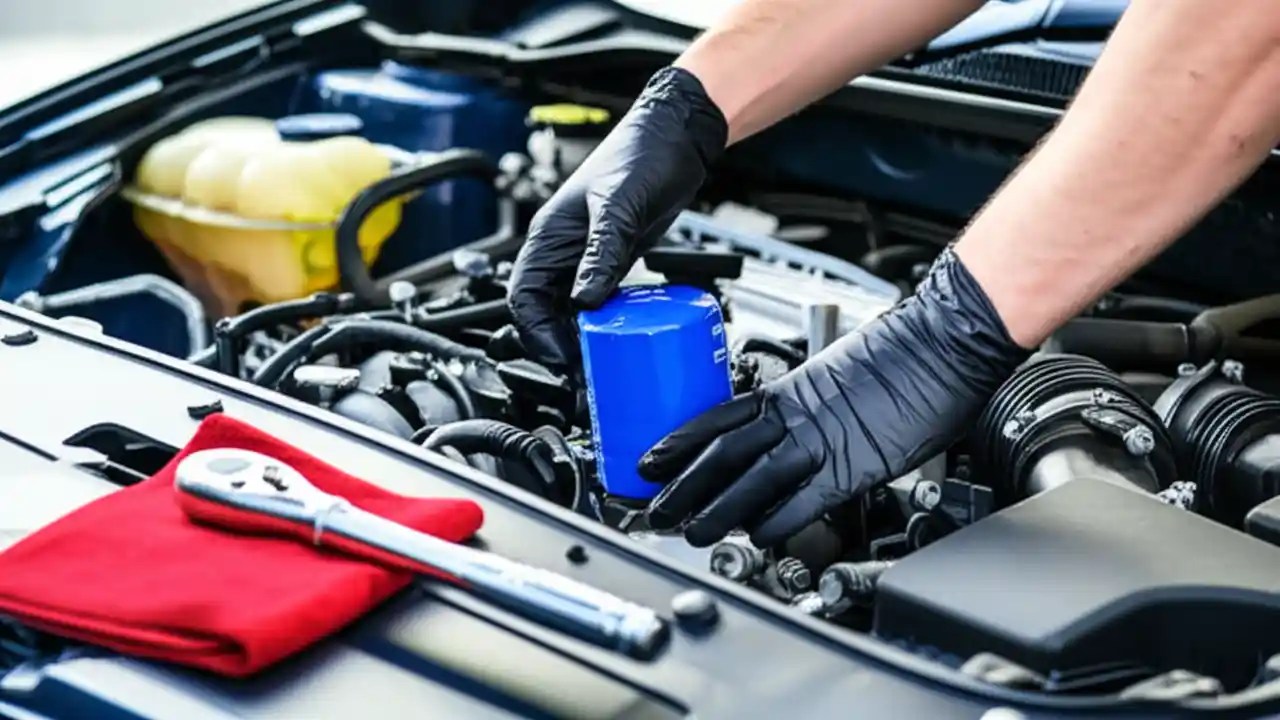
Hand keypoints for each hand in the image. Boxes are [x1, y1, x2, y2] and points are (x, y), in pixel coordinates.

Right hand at [507, 66, 727, 367]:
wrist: (676, 138)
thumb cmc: (641, 155)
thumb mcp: (618, 207)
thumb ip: (601, 254)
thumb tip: (585, 300)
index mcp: (548, 235)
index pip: (524, 296)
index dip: (537, 332)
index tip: (562, 354)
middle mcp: (561, 250)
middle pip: (543, 310)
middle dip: (557, 342)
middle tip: (583, 367)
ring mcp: (586, 257)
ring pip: (569, 310)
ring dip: (580, 336)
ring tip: (599, 360)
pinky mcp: (613, 260)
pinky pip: (599, 301)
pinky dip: (604, 322)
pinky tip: (619, 334)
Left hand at [639, 248, 1029, 547]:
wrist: (946, 339)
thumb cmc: (902, 349)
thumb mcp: (835, 371)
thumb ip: (805, 401)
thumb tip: (785, 421)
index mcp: (790, 389)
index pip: (717, 417)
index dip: (678, 440)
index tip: (649, 459)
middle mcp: (797, 415)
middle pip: (721, 453)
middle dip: (682, 484)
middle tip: (653, 508)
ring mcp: (822, 442)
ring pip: (750, 481)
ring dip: (716, 510)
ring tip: (690, 532)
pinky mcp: (853, 467)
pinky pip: (802, 502)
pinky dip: (776, 522)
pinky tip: (757, 536)